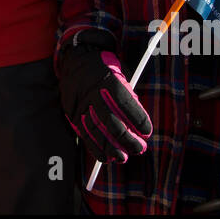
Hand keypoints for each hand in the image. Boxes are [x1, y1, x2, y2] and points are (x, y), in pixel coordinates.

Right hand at [59, 40, 152, 163]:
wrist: (75, 60)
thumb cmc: (103, 68)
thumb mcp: (119, 74)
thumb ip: (128, 96)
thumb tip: (138, 123)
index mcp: (108, 81)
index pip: (126, 105)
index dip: (139, 120)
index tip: (147, 132)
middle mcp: (94, 94)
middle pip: (112, 122)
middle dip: (127, 140)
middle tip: (139, 149)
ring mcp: (81, 104)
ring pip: (97, 131)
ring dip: (111, 148)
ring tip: (122, 157)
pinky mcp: (72, 113)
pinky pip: (84, 134)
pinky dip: (95, 148)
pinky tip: (105, 157)